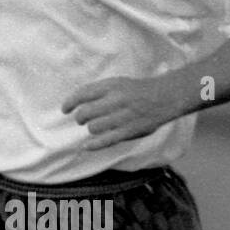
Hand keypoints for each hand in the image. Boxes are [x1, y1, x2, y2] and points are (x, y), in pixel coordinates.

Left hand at [61, 76, 178, 151]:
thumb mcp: (118, 82)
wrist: (164, 97)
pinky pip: (106, 140)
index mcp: (111, 86)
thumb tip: (77, 102)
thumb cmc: (138, 90)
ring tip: (95, 127)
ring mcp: (122, 116)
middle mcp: (116, 100)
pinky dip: (93, 145)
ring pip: (94, 127)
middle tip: (82, 119)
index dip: (70, 103)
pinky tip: (86, 146)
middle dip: (80, 118)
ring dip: (91, 128)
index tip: (65, 109)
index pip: (82, 94)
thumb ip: (99, 91)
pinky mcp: (129, 131)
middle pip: (85, 113)